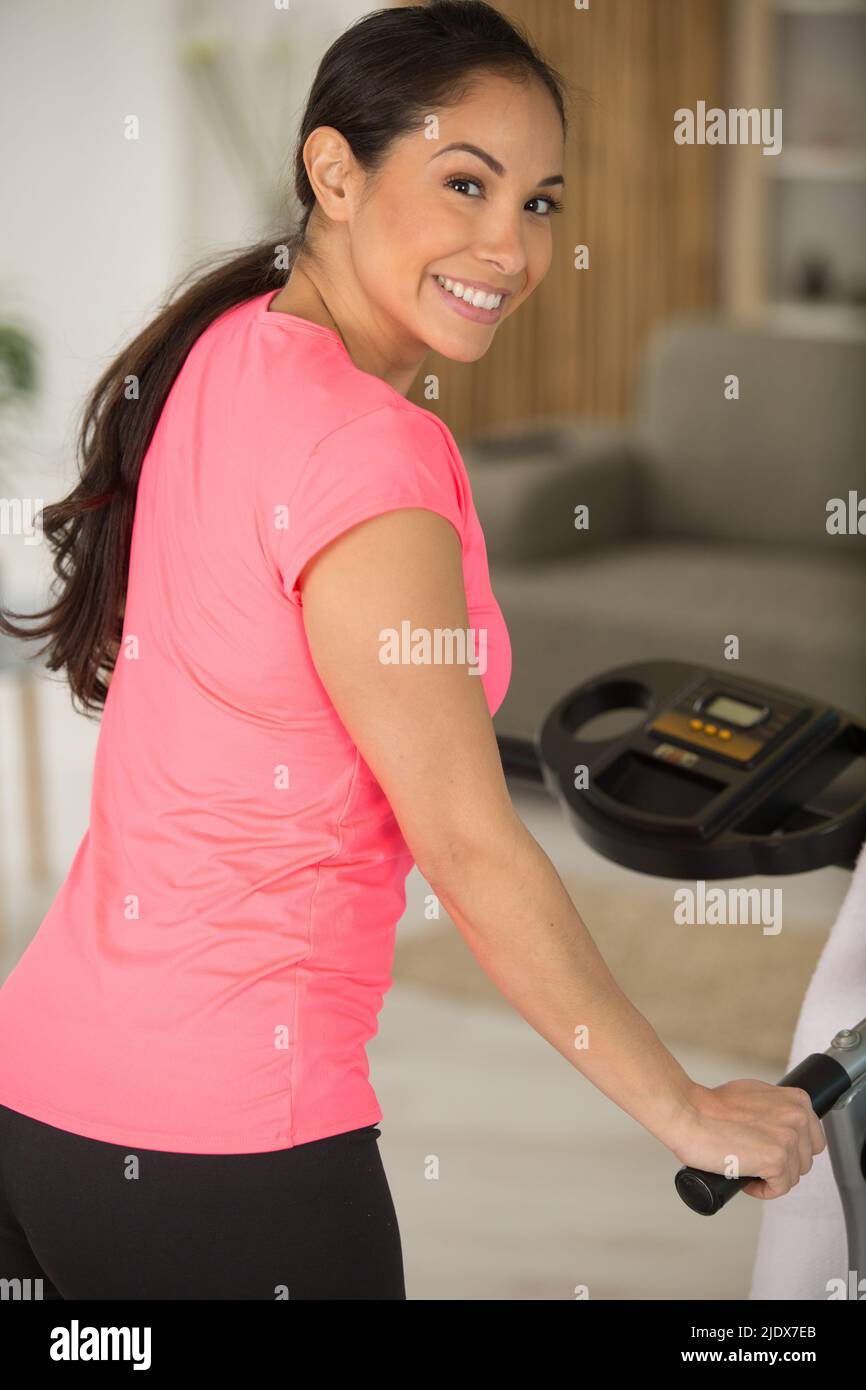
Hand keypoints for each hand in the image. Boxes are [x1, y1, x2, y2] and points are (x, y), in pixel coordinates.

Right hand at [668, 1078, 826, 1199]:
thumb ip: (775, 1108)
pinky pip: (779, 1188)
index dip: (792, 1149)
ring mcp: (789, 1139)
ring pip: (793, 1175)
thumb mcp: (754, 1095)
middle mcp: (797, 1117)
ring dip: (772, 1177)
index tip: (771, 1150)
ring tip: (747, 1168)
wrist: (688, 1113)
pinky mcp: (776, 1161)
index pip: (812, 1137)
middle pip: (805, 1159)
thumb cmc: (710, 1106)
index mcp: (796, 1100)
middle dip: (782, 1164)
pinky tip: (745, 1180)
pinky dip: (763, 1190)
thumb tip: (780, 1126)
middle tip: (756, 1160)